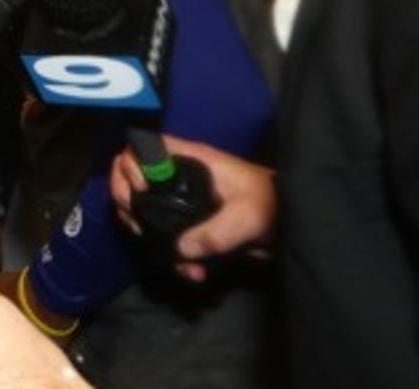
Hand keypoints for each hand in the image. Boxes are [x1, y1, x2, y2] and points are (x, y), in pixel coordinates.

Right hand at [110, 133, 276, 281]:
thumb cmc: (271, 204)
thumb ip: (216, 232)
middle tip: (139, 225)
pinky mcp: (191, 224)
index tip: (141, 189)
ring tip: (174, 260)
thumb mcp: (247, 216)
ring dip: (148, 236)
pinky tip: (193, 272)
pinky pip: (167, 236)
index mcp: (192, 160)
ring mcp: (183, 200)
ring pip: (144, 209)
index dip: (132, 164)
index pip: (145, 146)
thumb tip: (181, 250)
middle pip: (132, 177)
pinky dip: (173, 256)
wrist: (291, 224)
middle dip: (127, 203)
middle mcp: (180, 175)